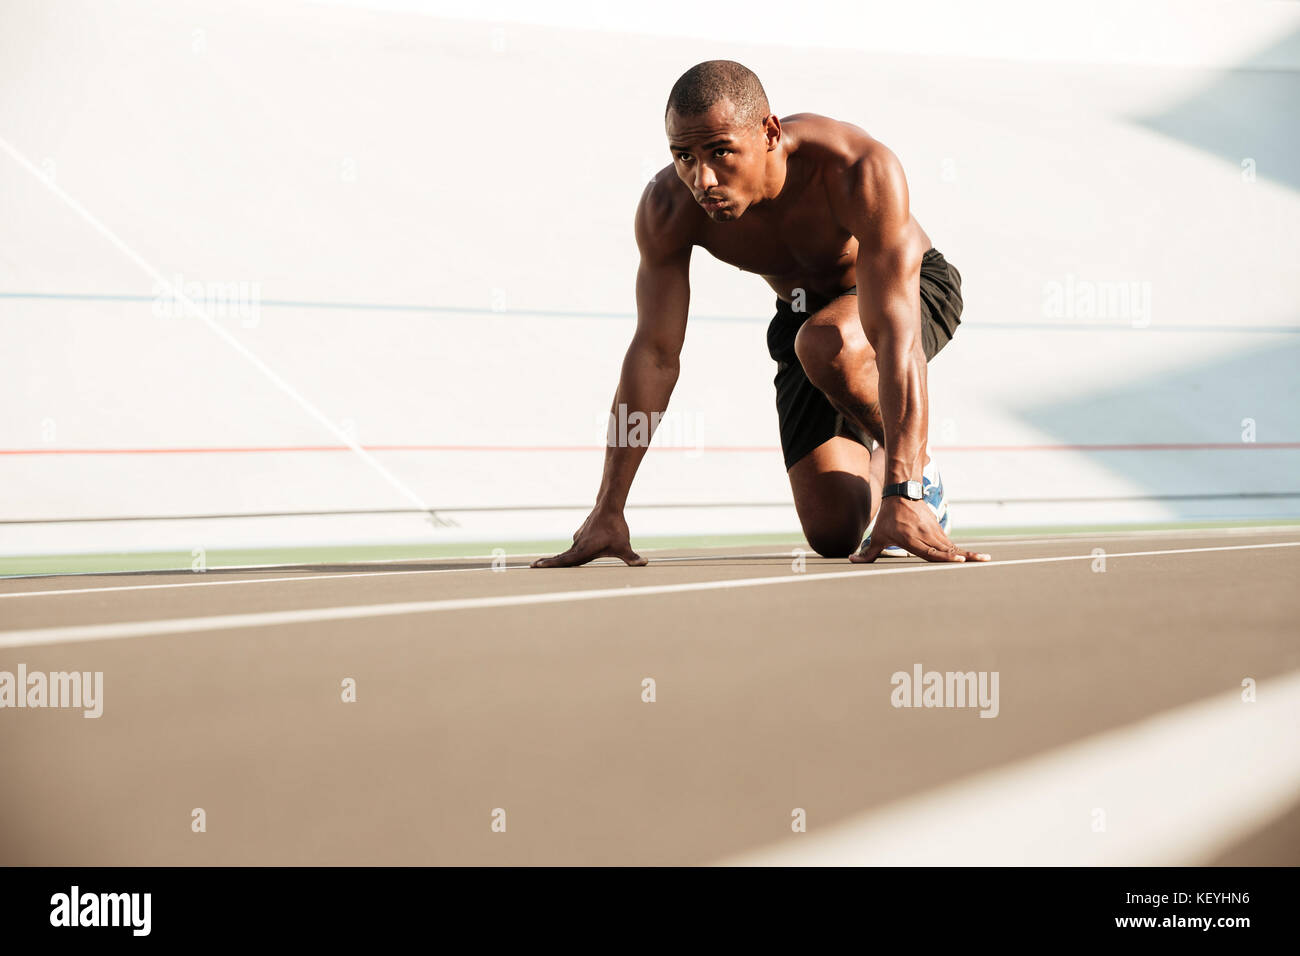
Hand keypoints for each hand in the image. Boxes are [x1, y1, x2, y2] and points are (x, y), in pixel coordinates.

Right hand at [530, 509, 646, 567]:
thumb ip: (631, 558)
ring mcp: (578, 540)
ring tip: (543, 564)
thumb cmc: (615, 528)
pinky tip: (574, 555)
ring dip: (558, 560)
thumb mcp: (624, 545)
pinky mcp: (581, 535)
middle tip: (531, 566)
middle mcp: (578, 545)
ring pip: (567, 553)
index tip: (536, 566)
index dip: (551, 565)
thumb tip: (644, 564)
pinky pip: (575, 547)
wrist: (609, 507)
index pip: (565, 561)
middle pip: (560, 558)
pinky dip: (570, 553)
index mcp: (583, 550)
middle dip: (547, 563)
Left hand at [850, 496, 990, 563]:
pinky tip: (973, 557)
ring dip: (969, 553)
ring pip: (952, 546)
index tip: (960, 559)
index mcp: (913, 540)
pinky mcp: (938, 530)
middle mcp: (927, 536)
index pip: (932, 551)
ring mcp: (934, 532)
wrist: (902, 494)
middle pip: (948, 549)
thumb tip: (852, 561)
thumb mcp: (877, 536)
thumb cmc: (888, 518)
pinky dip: (961, 550)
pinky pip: (950, 543)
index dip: (946, 556)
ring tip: (985, 560)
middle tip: (984, 561)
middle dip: (966, 556)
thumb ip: (867, 553)